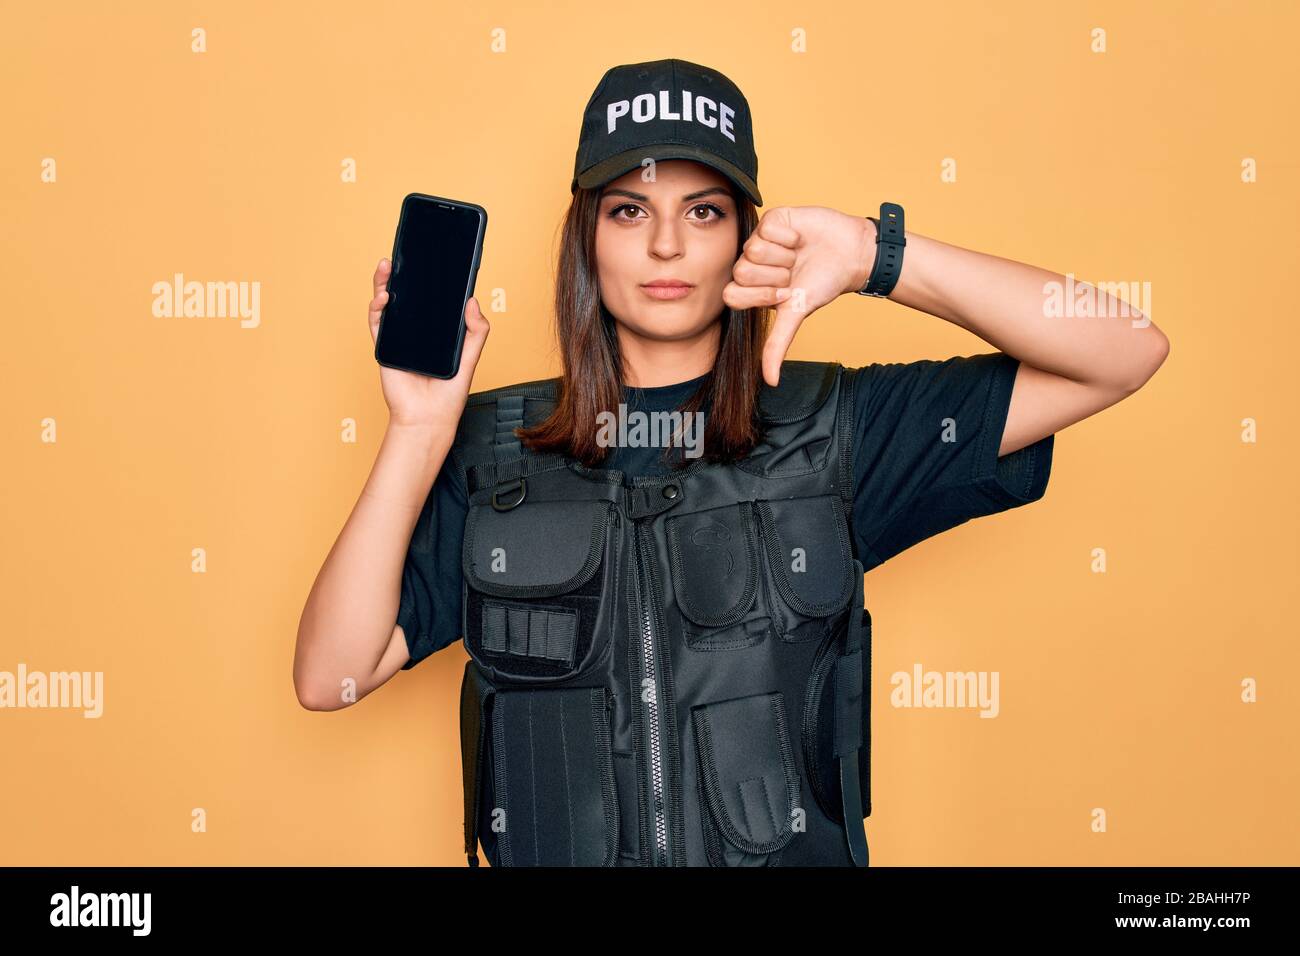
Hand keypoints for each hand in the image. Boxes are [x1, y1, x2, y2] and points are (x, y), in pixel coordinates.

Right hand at [368, 257, 490, 429]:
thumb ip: (476, 330)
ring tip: (388, 266)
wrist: (429, 418)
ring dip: (384, 282)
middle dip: (403, 273)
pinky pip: (377, 322)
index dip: (430, 279)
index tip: (432, 257)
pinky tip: (385, 296)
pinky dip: (377, 306)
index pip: (432, 299)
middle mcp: (416, 330)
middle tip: (404, 254)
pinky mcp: (384, 347)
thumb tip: (472, 301)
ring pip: (388, 303)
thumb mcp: (470, 357)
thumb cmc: (449, 393)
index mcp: (436, 331)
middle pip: (407, 295)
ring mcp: (399, 338)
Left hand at [722, 206, 876, 385]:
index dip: (760, 294)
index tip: (784, 293)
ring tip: (798, 254)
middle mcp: (751, 264)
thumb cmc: (822, 284)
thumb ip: (777, 346)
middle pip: (742, 271)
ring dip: (784, 254)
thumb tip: (771, 382)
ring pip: (753, 248)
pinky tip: (799, 237)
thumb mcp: (796, 315)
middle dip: (776, 275)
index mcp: (751, 288)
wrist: (850, 254)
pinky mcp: (771, 219)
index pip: (732, 294)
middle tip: (793, 271)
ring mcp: (759, 240)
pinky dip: (790, 235)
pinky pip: (767, 227)